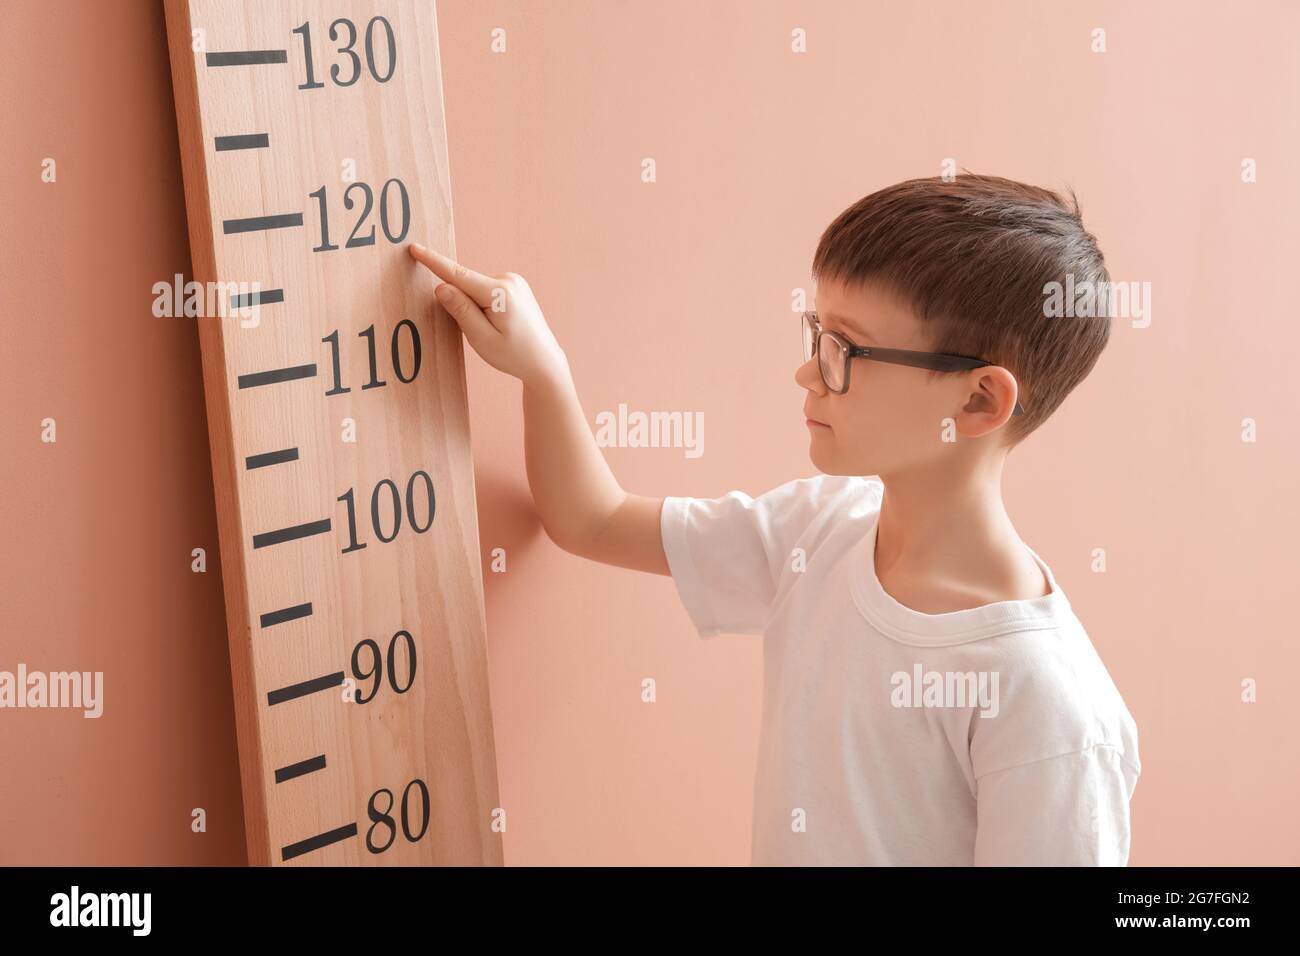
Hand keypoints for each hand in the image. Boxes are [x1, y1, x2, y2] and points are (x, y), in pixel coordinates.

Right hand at [408, 243, 567, 387]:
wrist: (544, 361)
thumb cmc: (514, 355)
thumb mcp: (482, 339)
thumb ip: (461, 311)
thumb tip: (442, 286)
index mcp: (501, 294)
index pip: (458, 275)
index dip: (433, 262)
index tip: (414, 248)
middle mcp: (509, 280)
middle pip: (466, 286)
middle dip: (463, 306)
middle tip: (486, 333)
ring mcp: (514, 281)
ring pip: (475, 290)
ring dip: (475, 308)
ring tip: (498, 331)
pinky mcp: (514, 285)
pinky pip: (485, 291)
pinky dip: (483, 305)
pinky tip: (501, 324)